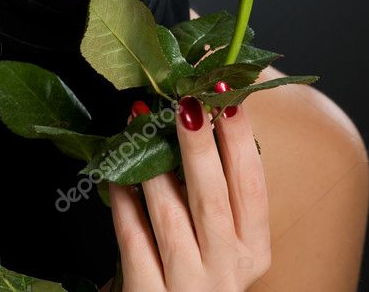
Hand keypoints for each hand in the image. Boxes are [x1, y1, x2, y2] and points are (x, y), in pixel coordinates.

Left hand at [107, 96, 271, 289]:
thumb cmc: (197, 268)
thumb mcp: (223, 238)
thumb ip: (219, 190)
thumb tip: (203, 112)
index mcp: (253, 249)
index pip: (252, 187)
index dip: (240, 139)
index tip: (228, 95)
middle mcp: (226, 272)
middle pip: (212, 199)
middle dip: (198, 145)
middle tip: (187, 99)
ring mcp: (187, 287)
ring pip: (169, 216)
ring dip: (153, 165)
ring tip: (140, 123)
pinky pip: (132, 238)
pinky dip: (123, 200)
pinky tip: (116, 172)